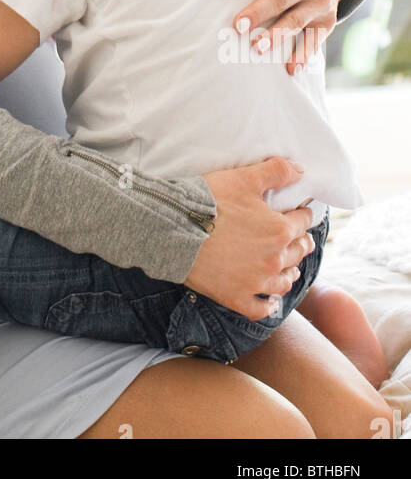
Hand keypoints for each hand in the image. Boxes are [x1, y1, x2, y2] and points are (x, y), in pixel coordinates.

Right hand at [184, 157, 316, 319]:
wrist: (175, 227)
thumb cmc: (209, 200)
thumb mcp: (244, 178)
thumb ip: (276, 171)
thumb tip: (300, 170)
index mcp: (279, 230)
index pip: (302, 222)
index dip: (304, 215)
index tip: (303, 213)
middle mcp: (273, 260)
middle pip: (297, 252)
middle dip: (301, 243)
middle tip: (302, 239)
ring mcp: (255, 282)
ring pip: (283, 282)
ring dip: (289, 273)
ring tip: (290, 269)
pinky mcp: (236, 297)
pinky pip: (260, 309)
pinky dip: (268, 306)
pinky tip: (271, 302)